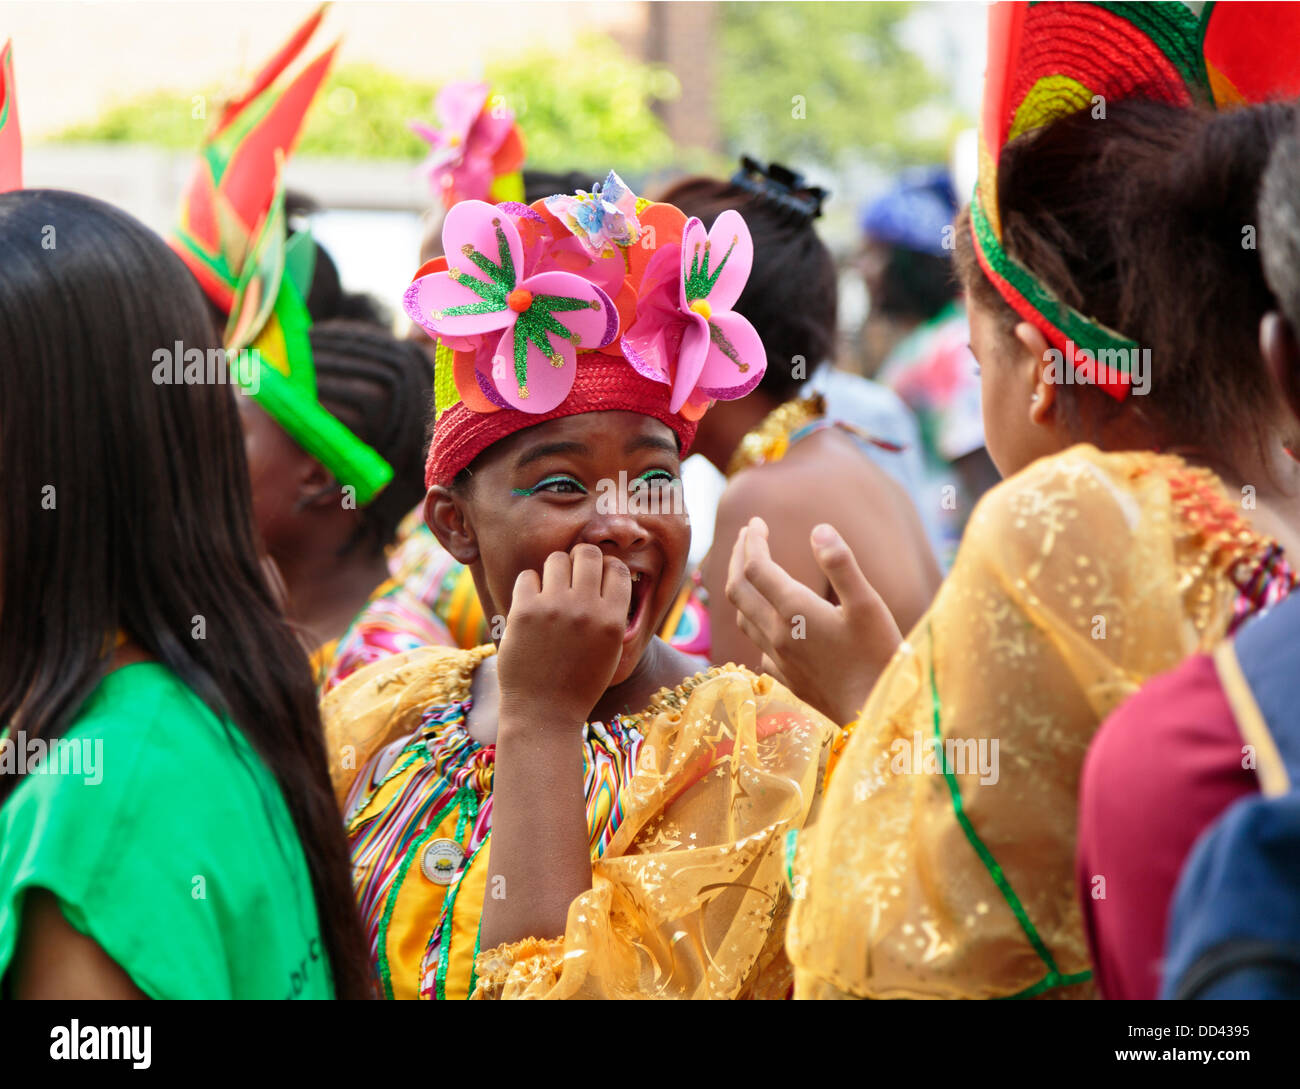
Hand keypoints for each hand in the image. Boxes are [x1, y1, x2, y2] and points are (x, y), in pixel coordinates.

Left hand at [497, 544, 631, 727]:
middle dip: (581, 560)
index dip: (608, 569)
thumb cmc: (579, 683)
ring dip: (555, 570)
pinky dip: (530, 586)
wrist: (543, 712)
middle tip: (573, 577)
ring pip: (557, 558)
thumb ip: (612, 613)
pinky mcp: (524, 611)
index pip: (618, 568)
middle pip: (588, 553)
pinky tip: (532, 604)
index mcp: (612, 619)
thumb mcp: (610, 650)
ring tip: (551, 590)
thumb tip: (608, 573)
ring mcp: (554, 607)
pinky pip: (528, 576)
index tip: (597, 580)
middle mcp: (586, 608)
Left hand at [725, 517, 902, 724]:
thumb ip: (841, 564)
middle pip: (739, 589)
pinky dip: (754, 619)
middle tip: (748, 535)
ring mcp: (777, 658)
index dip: (753, 540)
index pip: (756, 566)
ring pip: (743, 616)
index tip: (757, 522)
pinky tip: (768, 618)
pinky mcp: (785, 677)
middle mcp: (776, 634)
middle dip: (738, 557)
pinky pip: (757, 643)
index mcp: (793, 610)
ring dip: (741, 587)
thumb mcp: (868, 604)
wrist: (875, 714)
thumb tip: (819, 529)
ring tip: (749, 568)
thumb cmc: (878, 656)